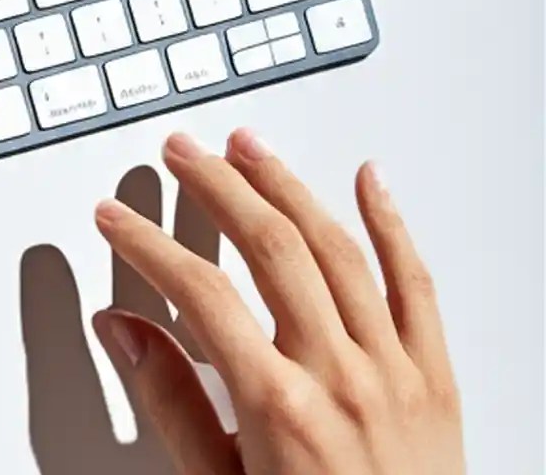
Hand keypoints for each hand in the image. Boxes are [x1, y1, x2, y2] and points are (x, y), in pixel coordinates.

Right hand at [92, 130, 462, 473]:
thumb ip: (170, 404)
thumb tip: (125, 331)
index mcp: (280, 406)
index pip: (200, 293)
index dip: (149, 245)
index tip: (116, 220)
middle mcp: (342, 375)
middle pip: (271, 247)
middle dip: (217, 187)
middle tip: (180, 154)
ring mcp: (396, 370)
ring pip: (338, 248)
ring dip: (288, 186)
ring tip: (249, 148)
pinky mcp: (437, 376)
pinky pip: (418, 283)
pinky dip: (393, 224)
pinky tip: (369, 183)